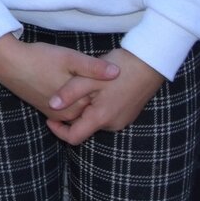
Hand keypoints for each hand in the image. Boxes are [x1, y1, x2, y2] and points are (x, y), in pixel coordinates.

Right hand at [0, 34, 119, 120]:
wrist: (9, 64)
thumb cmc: (40, 59)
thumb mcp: (69, 58)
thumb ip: (94, 67)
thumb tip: (118, 73)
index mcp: (77, 104)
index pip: (102, 102)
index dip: (108, 88)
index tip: (110, 73)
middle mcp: (68, 114)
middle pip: (91, 107)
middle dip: (96, 95)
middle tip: (98, 74)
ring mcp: (56, 113)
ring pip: (79, 108)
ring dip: (83, 97)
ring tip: (84, 78)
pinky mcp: (46, 109)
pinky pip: (66, 108)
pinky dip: (72, 99)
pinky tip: (69, 82)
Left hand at [47, 48, 166, 145]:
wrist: (150, 63)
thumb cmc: (119, 68)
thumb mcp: (88, 78)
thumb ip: (68, 93)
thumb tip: (51, 106)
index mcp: (101, 118)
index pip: (74, 138)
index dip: (58, 130)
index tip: (49, 117)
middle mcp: (112, 124)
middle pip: (84, 128)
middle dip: (72, 115)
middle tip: (66, 95)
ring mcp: (122, 120)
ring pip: (95, 120)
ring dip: (86, 109)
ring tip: (82, 88)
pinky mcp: (128, 114)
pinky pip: (106, 115)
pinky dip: (97, 106)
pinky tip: (97, 88)